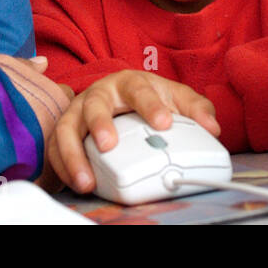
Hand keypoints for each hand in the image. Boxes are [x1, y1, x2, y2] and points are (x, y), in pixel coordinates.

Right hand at [46, 70, 219, 194]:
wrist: (117, 95)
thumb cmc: (147, 97)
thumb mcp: (174, 97)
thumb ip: (196, 108)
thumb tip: (212, 128)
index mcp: (128, 83)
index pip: (139, 89)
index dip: (151, 105)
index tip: (164, 123)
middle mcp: (99, 94)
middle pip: (94, 104)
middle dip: (99, 124)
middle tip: (108, 146)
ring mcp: (77, 112)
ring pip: (67, 128)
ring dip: (73, 155)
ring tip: (86, 180)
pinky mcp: (64, 131)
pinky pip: (55, 148)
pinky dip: (61, 167)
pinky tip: (75, 184)